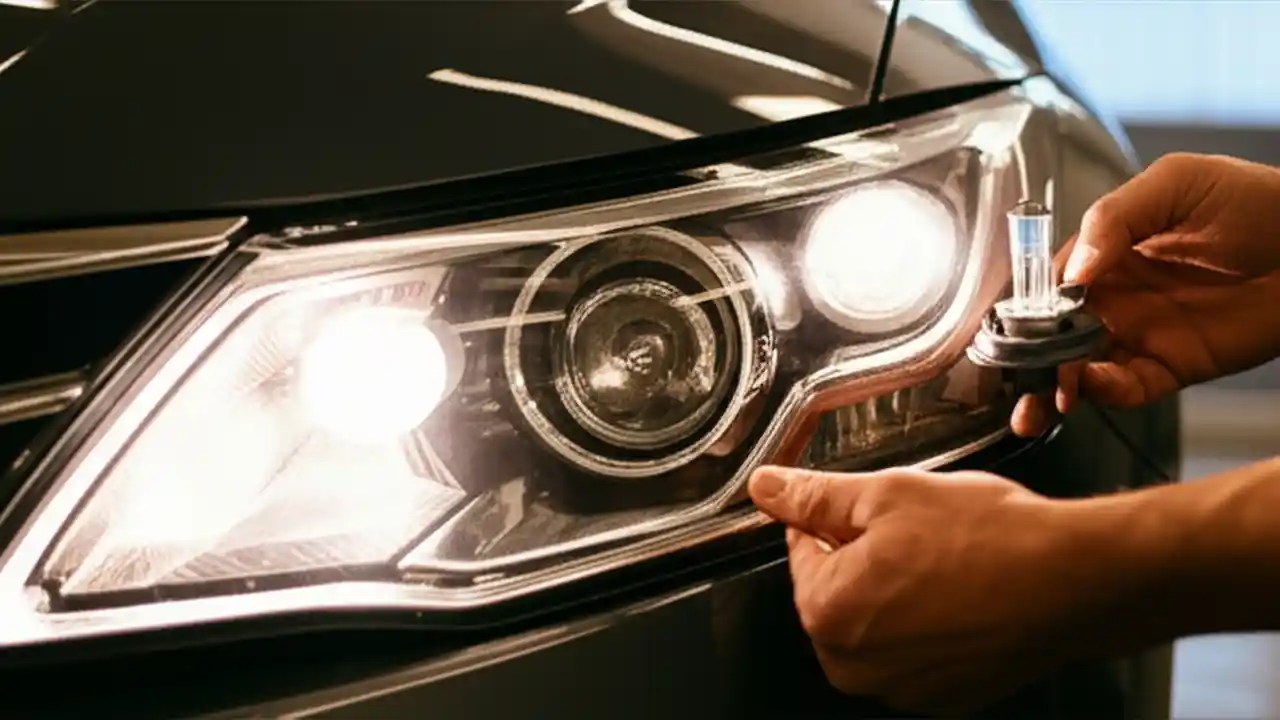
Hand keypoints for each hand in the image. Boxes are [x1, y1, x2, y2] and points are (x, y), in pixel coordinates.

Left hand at [748, 465, 1162, 715]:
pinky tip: (965, 592)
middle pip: (837, 592)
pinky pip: (918, 651)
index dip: (839, 517)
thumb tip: (766, 487)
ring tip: (948, 560)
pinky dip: (933, 622)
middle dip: (866, 557)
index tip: (877, 509)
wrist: (1075, 581)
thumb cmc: (988, 538)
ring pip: (879, 622)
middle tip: (919, 531)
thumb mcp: (886, 495)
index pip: (802, 549)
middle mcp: (855, 665)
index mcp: (826, 612)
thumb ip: (814, 496)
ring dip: (900, 590)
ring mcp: (902, 689)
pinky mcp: (945, 698)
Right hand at [1013, 152, 1279, 436]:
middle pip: (1053, 336)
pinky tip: (1091, 388)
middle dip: (1026, 362)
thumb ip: (1114, 217)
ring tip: (1039, 403)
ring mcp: (1140, 334)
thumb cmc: (1256, 200)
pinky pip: (1127, 387)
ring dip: (1054, 389)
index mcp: (1105, 253)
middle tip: (1013, 381)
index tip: (1012, 327)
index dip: (1026, 308)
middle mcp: (1114, 297)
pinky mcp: (1171, 366)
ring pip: (1080, 369)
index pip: (1048, 285)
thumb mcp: (1177, 182)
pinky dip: (1103, 393)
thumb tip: (1072, 271)